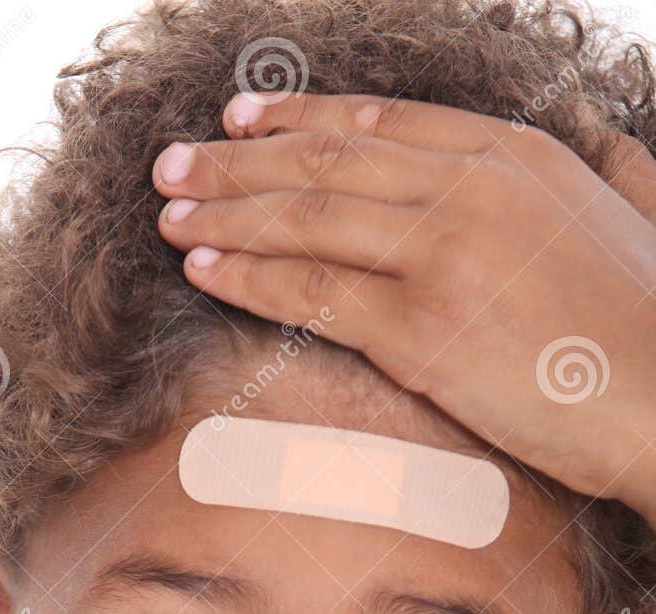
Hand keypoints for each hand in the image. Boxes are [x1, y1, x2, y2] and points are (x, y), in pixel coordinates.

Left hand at [152, 92, 655, 526]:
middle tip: (173, 163)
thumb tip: (608, 151)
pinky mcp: (422, 330)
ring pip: (306, 219)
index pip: (379, 125)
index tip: (240, 120)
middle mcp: (470, 188)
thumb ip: (607, 174)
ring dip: (225, 214)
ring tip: (169, 215)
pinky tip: (204, 271)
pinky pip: (311, 294)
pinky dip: (248, 277)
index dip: (298, 120)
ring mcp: (443, 255)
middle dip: (236, 162)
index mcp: (516, 154)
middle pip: (325, 163)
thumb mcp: (638, 214)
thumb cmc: (653, 325)